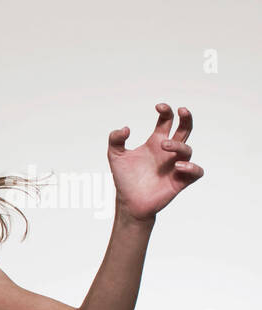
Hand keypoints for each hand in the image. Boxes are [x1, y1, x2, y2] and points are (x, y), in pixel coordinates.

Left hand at [108, 103, 203, 221]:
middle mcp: (168, 152)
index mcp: (156, 142)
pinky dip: (191, 167)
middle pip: (185, 130)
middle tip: (182, 110)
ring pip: (187, 149)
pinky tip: (178, 166)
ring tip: (164, 145)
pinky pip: (196, 172)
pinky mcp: (180, 181)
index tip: (158, 107)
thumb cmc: (125, 179)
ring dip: (178, 145)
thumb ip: (115, 139)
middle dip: (186, 118)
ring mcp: (176, 165)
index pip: (167, 121)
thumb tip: (125, 129)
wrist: (128, 203)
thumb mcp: (115, 156)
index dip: (166, 111)